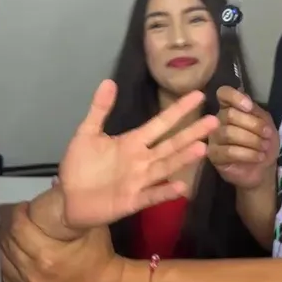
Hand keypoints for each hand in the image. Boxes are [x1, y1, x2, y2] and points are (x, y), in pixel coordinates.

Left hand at [0, 188, 121, 281]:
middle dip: (10, 227)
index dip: (18, 214)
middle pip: (7, 244)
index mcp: (47, 257)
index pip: (18, 229)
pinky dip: (5, 264)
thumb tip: (56, 182)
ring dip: (4, 245)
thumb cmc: (100, 256)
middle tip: (18, 218)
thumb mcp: (93, 227)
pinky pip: (6, 278)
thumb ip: (75, 205)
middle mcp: (33, 274)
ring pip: (1, 262)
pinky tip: (11, 253)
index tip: (24, 207)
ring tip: (12, 234)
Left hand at [58, 79, 217, 228]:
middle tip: (214, 121)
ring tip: (202, 148)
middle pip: (170, 144)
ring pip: (165, 167)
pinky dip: (165, 191)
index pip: (160, 123)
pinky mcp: (132, 201)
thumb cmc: (80, 165)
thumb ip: (99, 110)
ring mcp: (139, 181)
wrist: (68, 198)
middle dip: (191, 133)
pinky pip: (152, 195)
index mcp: (132, 142)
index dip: (178, 110)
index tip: (199, 95)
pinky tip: (181, 186)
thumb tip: (109, 81)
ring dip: (183, 158)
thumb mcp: (87, 134)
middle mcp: (142, 160)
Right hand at [207, 86, 278, 189]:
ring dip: (252, 140)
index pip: (224, 93)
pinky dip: (248, 154)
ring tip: (264, 147)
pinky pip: (229, 151)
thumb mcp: (265, 123)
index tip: (250, 107)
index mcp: (229, 107)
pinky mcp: (213, 155)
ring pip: (229, 133)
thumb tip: (247, 103)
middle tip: (267, 135)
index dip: (235, 97)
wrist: (263, 168)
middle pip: (229, 114)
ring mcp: (213, 138)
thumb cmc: (263, 142)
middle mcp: (217, 120)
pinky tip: (259, 157)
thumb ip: (255, 111)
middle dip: (253, 125)